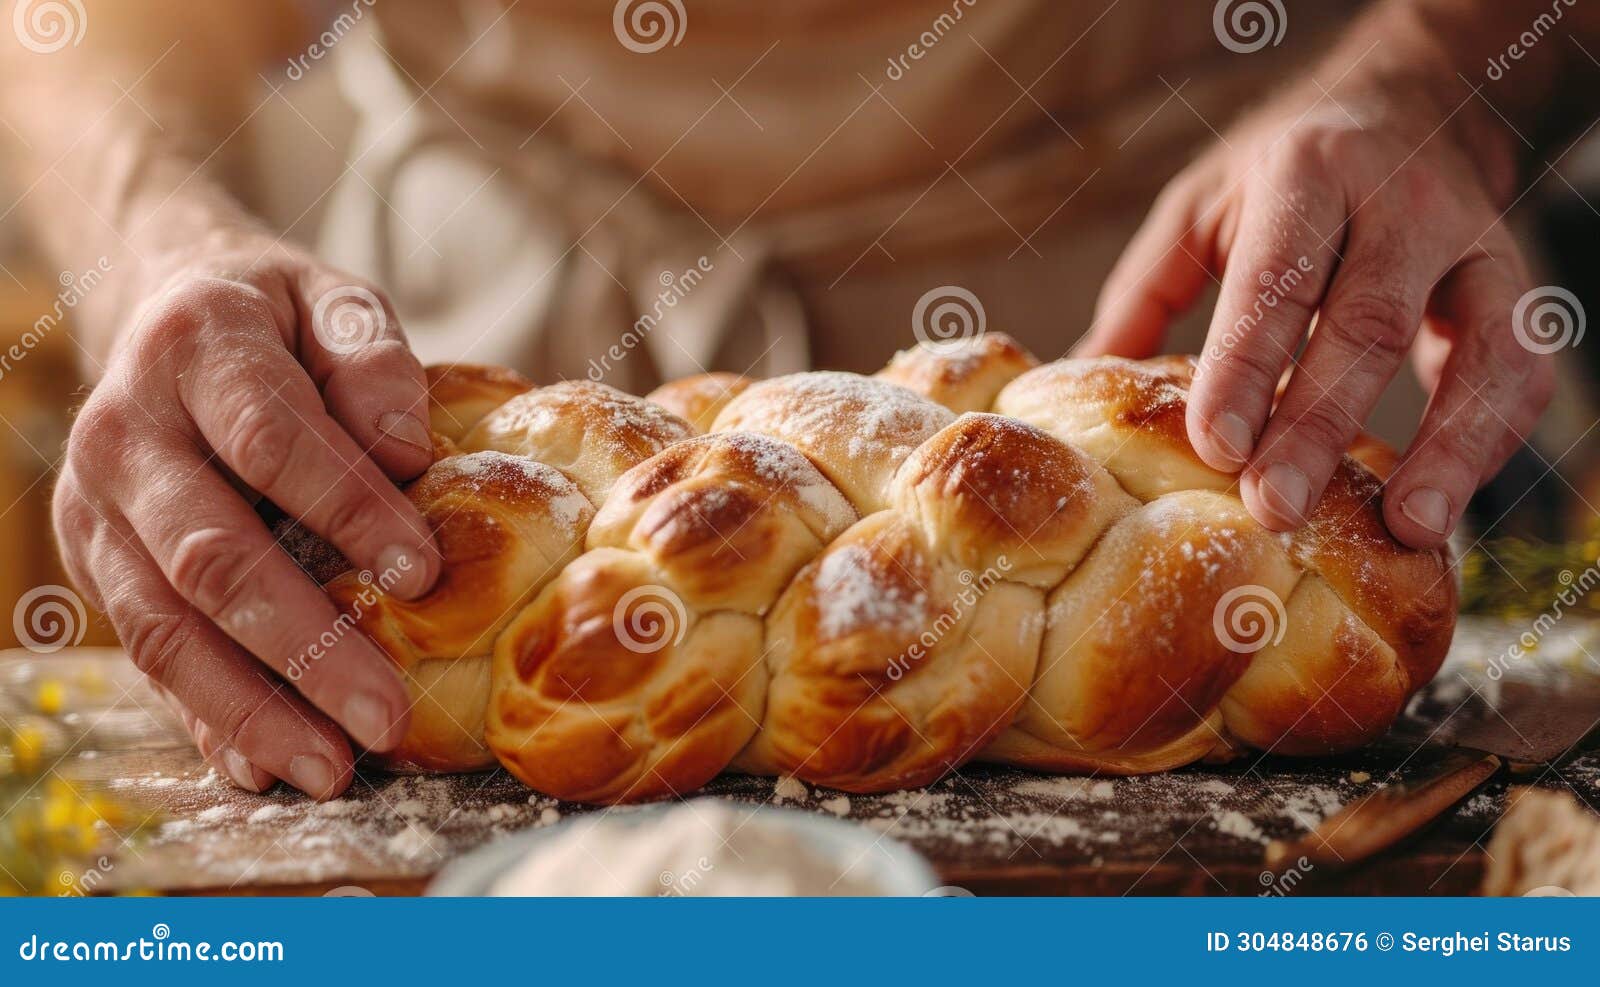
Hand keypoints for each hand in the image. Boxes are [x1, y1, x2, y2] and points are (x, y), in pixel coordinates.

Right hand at [53, 234, 442, 797]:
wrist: (169, 313)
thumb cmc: (281, 321)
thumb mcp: (336, 304)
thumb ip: (373, 362)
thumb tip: (409, 451)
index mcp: (194, 347)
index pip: (268, 439)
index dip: (344, 508)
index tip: (422, 573)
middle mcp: (125, 432)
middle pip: (210, 554)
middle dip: (302, 645)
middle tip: (385, 716)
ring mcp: (96, 506)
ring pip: (163, 624)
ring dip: (249, 707)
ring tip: (333, 768)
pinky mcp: (92, 563)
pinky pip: (145, 650)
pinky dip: (203, 714)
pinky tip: (261, 766)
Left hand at [1080, 74, 1553, 549]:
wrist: (1415, 101)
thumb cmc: (1287, 172)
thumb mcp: (1204, 202)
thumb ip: (1147, 290)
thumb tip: (1081, 386)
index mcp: (1304, 175)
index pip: (1276, 277)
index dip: (1247, 364)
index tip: (1216, 448)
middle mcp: (1398, 201)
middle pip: (1368, 321)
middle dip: (1321, 424)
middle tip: (1277, 510)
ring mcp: (1472, 242)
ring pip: (1479, 347)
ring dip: (1446, 446)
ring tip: (1405, 529)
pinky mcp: (1517, 285)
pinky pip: (1521, 369)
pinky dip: (1490, 441)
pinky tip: (1444, 505)